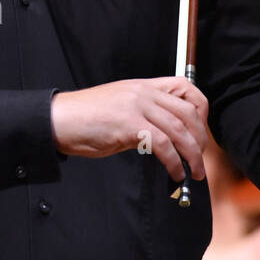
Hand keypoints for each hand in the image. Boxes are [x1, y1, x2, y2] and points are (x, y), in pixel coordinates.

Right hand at [51, 77, 207, 181]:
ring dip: (192, 155)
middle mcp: (144, 93)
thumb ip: (145, 118)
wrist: (59, 119)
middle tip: (200, 160)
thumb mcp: (122, 109)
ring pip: (179, 129)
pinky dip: (173, 162)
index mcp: (144, 86)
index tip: (200, 133)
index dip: (200, 110)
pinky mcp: (128, 125)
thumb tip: (166, 140)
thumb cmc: (86, 118)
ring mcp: (136, 107)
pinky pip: (162, 144)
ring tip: (195, 173)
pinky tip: (175, 174)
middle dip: (200, 139)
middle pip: (188, 112)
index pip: (185, 87)